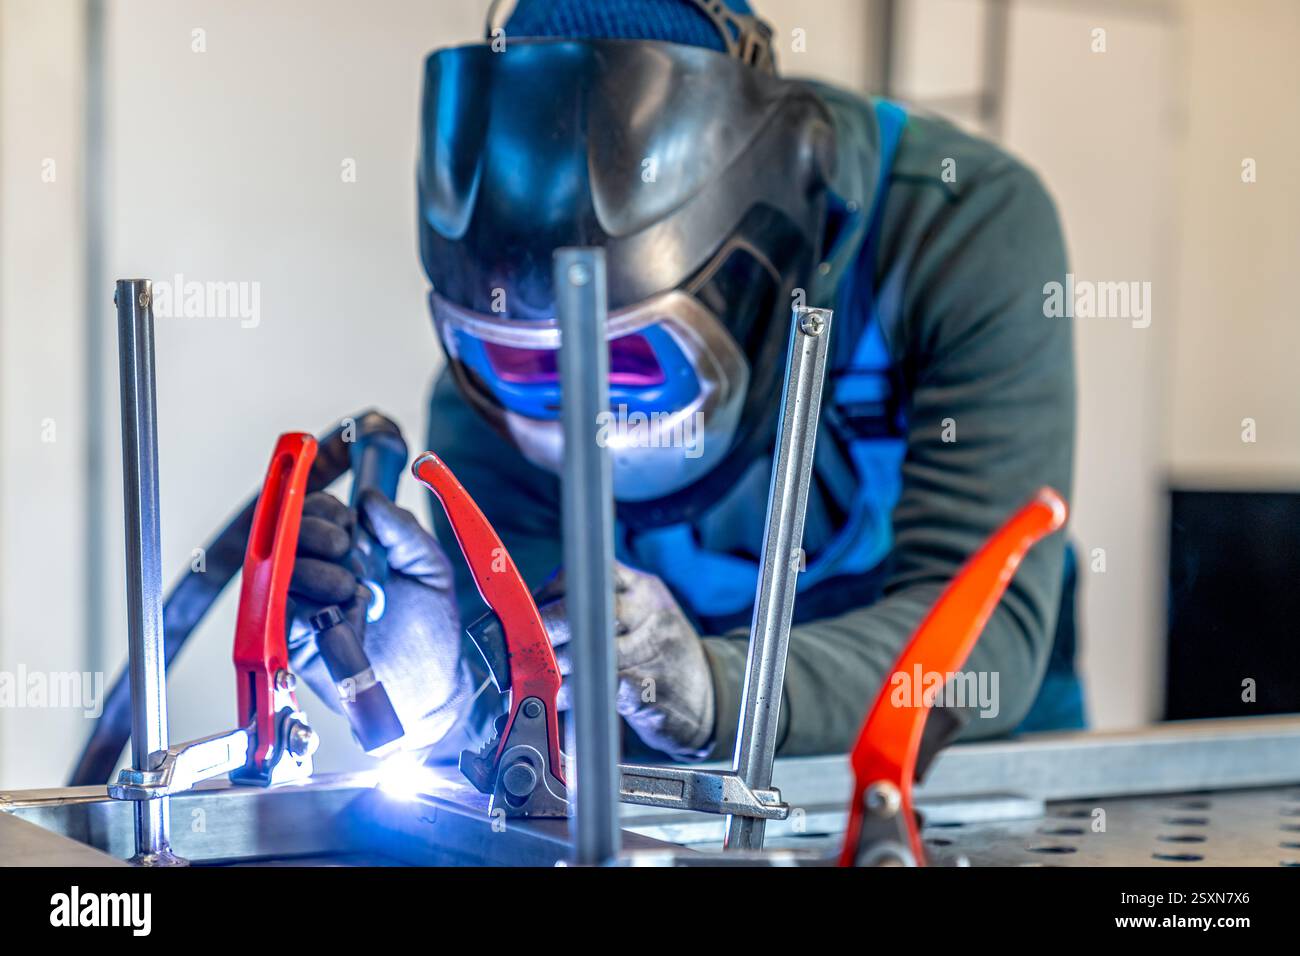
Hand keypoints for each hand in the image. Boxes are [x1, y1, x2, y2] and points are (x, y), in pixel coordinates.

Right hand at [287, 489, 470, 752]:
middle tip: (348, 553)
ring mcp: (305, 603)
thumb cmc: (430, 631)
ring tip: (350, 589)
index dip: (326, 511)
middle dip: (317, 534)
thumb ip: (403, 530)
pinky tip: (337, 612)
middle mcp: (322, 572)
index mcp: (351, 551)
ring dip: (318, 571)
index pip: (316, 513)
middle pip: (290, 534)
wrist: (427, 687)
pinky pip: (282, 609)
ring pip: (283, 569)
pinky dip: (307, 605)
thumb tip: (369, 498)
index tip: (349, 524)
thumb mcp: (429, 569)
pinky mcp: (295, 638)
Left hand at [544, 563, 715, 760]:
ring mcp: (656, 650)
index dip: (559, 588)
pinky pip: (603, 686)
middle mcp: (653, 613)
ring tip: (540, 671)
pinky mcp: (650, 689)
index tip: (537, 606)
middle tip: (531, 642)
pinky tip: (560, 696)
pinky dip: (573, 692)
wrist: (708, 698)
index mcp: (645, 590)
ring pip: (595, 648)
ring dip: (557, 662)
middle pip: (594, 607)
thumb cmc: (659, 656)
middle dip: (552, 624)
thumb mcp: (642, 618)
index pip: (597, 573)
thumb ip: (602, 608)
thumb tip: (539, 611)